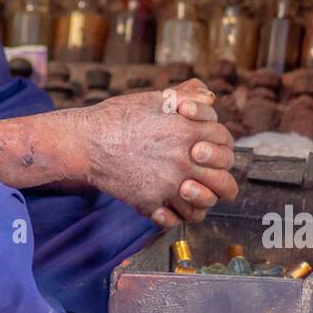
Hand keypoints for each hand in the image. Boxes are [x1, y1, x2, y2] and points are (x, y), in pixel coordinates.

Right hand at [73, 78, 235, 227]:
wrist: (86, 141)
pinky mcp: (152, 201)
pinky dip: (176, 215)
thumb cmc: (117, 117)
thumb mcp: (156, 98)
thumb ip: (186, 95)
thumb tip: (207, 94)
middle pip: (225, 179)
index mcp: (189, 130)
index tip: (207, 148)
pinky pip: (177, 218)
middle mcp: (184, 159)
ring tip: (189, 192)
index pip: (225, 142)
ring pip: (206, 204)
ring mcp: (170, 183)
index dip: (220, 145)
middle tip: (206, 175)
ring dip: (202, 199)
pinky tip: (168, 205)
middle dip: (220, 178)